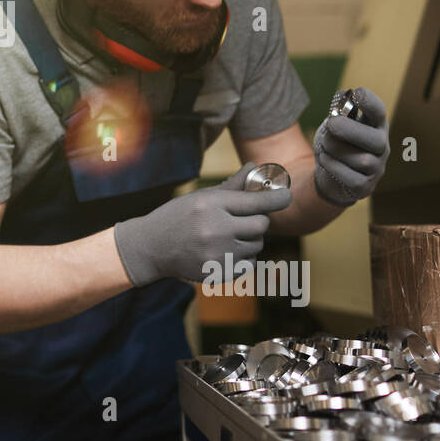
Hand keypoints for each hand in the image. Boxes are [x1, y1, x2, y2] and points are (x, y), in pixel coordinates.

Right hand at [113, 161, 292, 285]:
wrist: (151, 247)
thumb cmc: (178, 216)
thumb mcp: (201, 197)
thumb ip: (232, 185)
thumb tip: (255, 168)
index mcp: (211, 205)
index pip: (256, 202)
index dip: (277, 198)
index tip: (287, 196)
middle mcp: (215, 229)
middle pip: (261, 225)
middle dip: (258, 220)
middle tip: (244, 219)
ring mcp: (217, 254)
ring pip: (257, 245)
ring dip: (249, 240)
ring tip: (226, 236)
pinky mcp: (218, 273)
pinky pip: (249, 264)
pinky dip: (243, 257)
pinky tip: (223, 251)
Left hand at [312, 86, 389, 206]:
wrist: (330, 177)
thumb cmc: (336, 145)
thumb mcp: (334, 126)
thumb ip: (338, 115)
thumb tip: (339, 100)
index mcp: (374, 126)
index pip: (379, 112)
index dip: (371, 102)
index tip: (357, 93)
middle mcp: (381, 146)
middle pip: (376, 139)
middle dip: (351, 130)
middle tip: (331, 124)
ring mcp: (376, 168)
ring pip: (361, 160)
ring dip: (337, 150)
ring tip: (324, 146)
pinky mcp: (365, 186)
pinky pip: (351, 178)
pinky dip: (334, 167)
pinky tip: (325, 160)